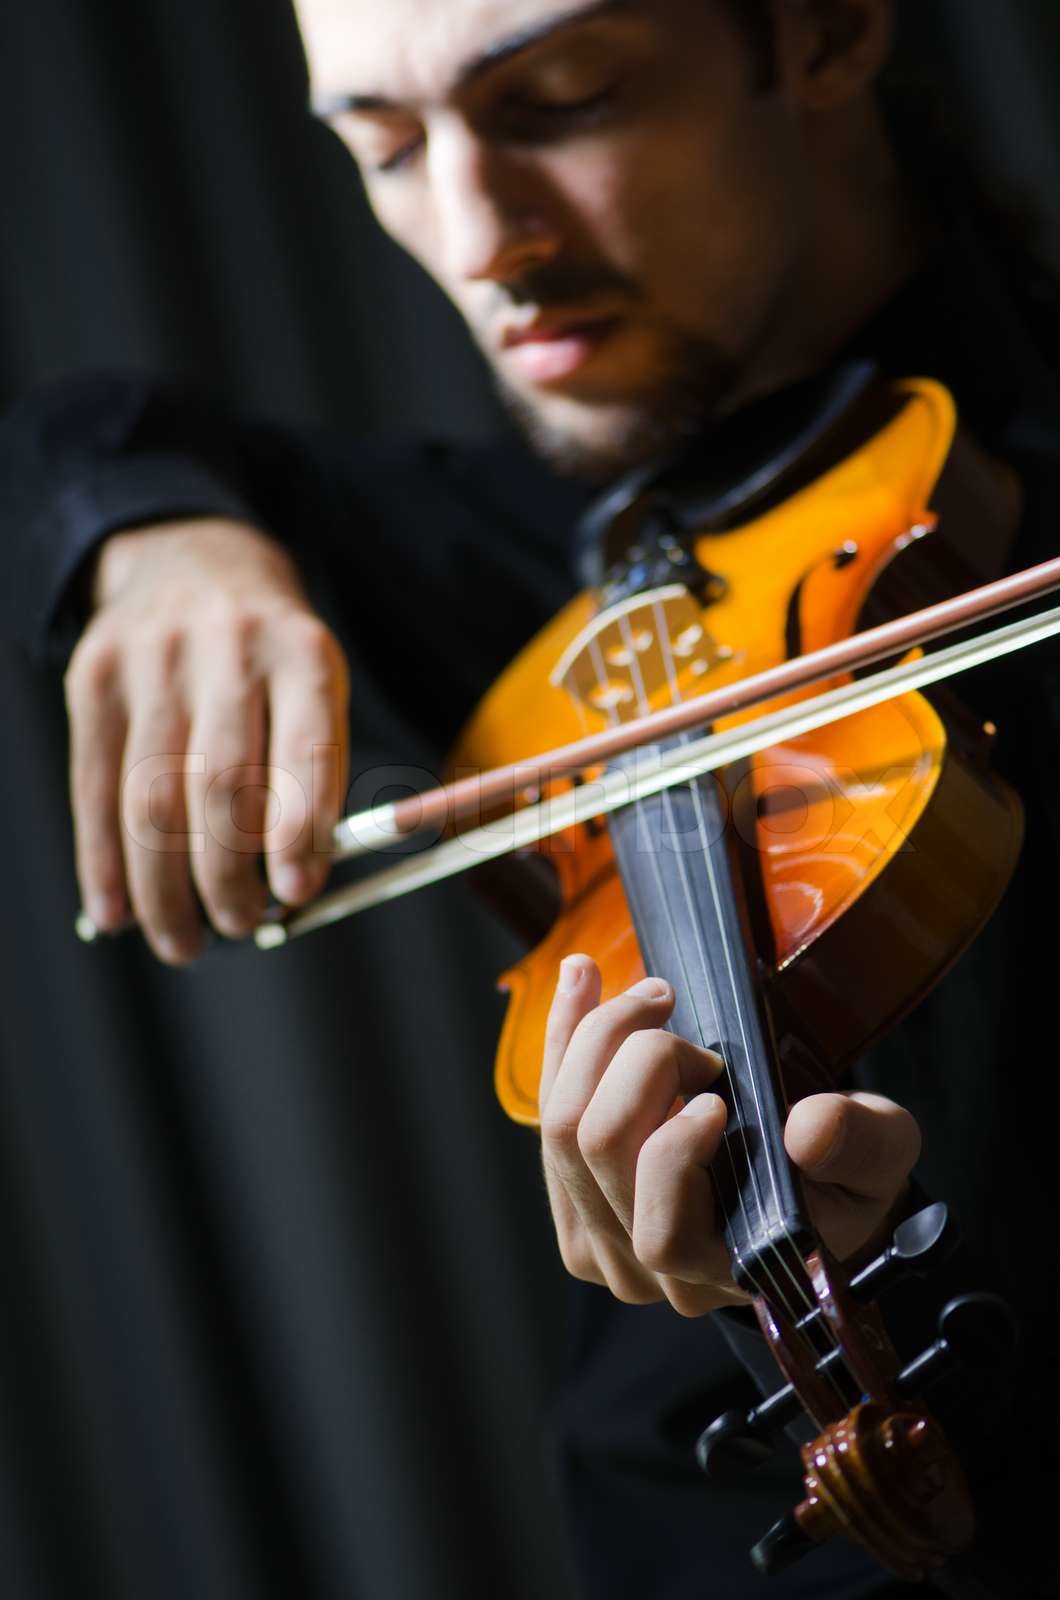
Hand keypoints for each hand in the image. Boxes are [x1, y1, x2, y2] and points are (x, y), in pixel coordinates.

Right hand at [64, 518, 349, 963]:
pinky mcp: (94, 677)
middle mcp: (227, 648)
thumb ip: (311, 778)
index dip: (299, 829)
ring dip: (165, 888)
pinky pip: (94, 787)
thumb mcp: (316, 688)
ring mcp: (153, 660)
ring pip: (151, 797)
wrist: (191, 560)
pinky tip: (116, 912)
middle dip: (227, 875)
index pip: (304, 748)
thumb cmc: (270, 656)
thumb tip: (291, 888)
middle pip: (220, 784)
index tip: (297, 892)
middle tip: (239, 925)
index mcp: (302, 652)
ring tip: (185, 940)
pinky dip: (103, 861)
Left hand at [539, 955, 921, 1315]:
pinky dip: (561, 1041)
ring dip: (591, 1039)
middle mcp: (652, 1272)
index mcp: (726, 1268)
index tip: (718, 1084)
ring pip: (559, 1130)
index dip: (675, 1147)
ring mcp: (602, 1243)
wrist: (812, 1185)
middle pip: (599, 1154)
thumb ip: (859, 1141)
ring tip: (645, 993)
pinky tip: (582, 982)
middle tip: (678, 1008)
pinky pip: (546, 1115)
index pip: (663, 1229)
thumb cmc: (846, 1171)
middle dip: (635, 1058)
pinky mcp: (574, 1204)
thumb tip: (806, 1128)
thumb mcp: (882, 1150)